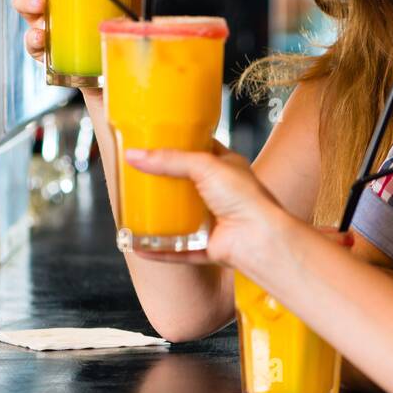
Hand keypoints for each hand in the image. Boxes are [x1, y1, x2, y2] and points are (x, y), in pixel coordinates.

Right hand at [12, 0, 144, 62]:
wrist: (110, 59)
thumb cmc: (111, 22)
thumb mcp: (127, 1)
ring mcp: (42, 19)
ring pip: (21, 3)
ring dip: (26, 1)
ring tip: (41, 5)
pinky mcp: (43, 46)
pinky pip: (30, 40)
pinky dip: (32, 37)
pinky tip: (42, 35)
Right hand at [123, 141, 339, 268]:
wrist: (258, 238)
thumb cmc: (245, 198)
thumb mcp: (206, 166)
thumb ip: (171, 160)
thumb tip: (135, 155)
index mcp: (228, 169)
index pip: (202, 151)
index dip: (180, 145)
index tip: (155, 142)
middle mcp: (222, 194)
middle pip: (187, 186)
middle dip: (165, 183)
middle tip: (138, 176)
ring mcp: (215, 221)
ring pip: (181, 219)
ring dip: (160, 218)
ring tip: (134, 210)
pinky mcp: (208, 247)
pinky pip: (178, 250)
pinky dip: (159, 250)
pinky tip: (139, 247)